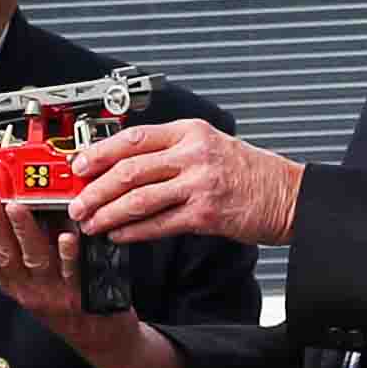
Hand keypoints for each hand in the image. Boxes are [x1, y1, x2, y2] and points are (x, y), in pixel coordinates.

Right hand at [0, 189, 159, 367]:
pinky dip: (69, 254)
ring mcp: (54, 293)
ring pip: (34, 260)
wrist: (102, 341)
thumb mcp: (37, 281)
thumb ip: (29, 249)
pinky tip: (66, 237)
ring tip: (14, 207)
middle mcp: (30, 289)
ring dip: (23, 231)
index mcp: (16, 284)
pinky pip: (73, 273)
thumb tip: (25, 206)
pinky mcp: (81, 297)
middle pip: (5, 254)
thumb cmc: (70, 307)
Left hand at [69, 118, 303, 247]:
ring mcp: (199, 184)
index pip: (133, 138)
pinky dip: (134, 232)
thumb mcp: (211, 145)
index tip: (78, 166)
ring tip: (91, 224)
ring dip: (108, 214)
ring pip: (139, 198)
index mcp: (190, 131)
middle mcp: (192, 154)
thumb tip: (126, 165)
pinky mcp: (206, 214)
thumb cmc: (252, 173)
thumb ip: (173, 151)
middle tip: (76, 204)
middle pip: (129, 169)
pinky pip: (159, 224)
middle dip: (95, 189)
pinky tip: (119, 236)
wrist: (289, 196)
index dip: (99, 153)